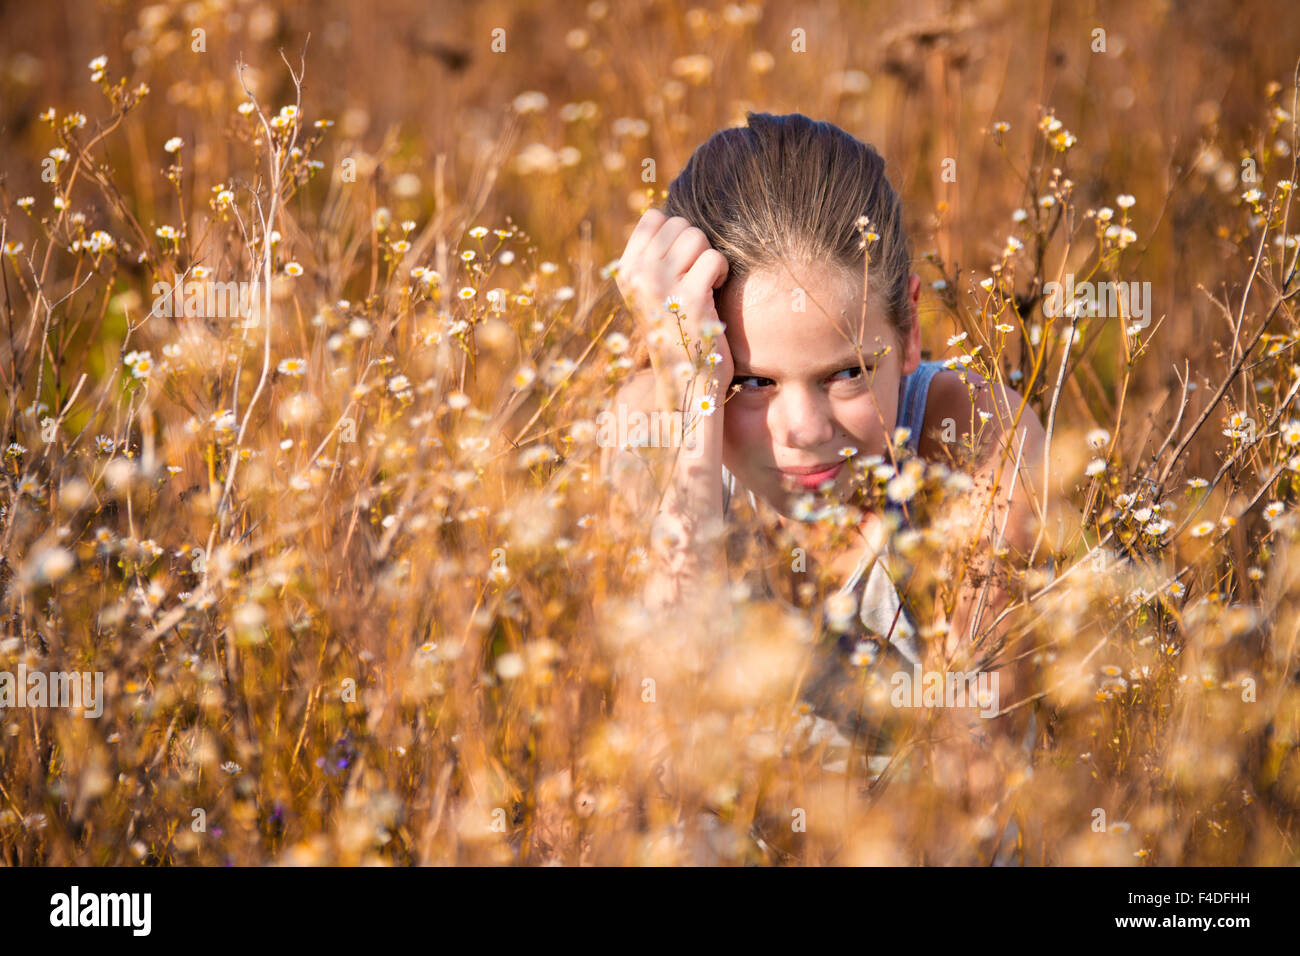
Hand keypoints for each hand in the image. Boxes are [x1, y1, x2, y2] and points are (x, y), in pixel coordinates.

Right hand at [614, 209, 733, 391]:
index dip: (676, 234)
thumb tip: (670, 213)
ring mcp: (662, 287)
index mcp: (625, 272)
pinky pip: (714, 259)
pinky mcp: (691, 300)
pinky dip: (721, 274)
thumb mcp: (652, 291)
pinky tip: (713, 296)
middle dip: (695, 246)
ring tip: (703, 285)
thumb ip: (655, 255)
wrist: (685, 381)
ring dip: (708, 259)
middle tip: (694, 277)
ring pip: (697, 237)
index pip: (653, 218)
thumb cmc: (676, 331)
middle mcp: (638, 277)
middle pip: (679, 224)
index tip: (679, 264)